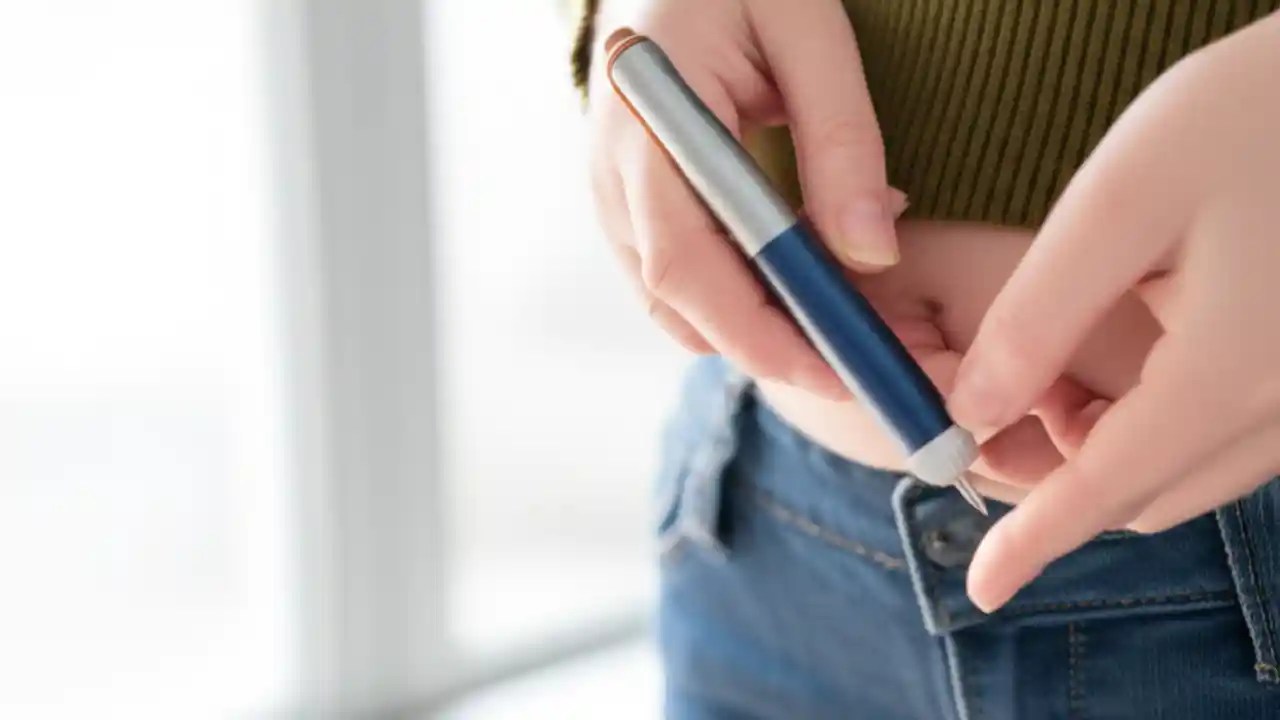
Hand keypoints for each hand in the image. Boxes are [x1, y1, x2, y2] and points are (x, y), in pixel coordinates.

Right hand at [588, 0, 902, 396]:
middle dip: (767, 348)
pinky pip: (677, 275)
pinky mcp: (629, 201)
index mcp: (648, 125)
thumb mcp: (808, 31)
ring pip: (675, 301)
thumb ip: (841, 140)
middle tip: (857, 365)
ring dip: (754, 327)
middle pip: (676, 301)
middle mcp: (613, 174)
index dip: (756, 332)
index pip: (686, 262)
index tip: (833, 369)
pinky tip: (798, 278)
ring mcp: (612, 193)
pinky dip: (737, 297)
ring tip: (842, 319)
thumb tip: (871, 256)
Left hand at [947, 13, 1279, 611]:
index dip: (1035, 543)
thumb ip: (1039, 313)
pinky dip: (1155, 426)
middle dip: (1055, 481)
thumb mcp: (1123, 198)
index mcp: (1231, 373)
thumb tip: (976, 410)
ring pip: (1189, 470)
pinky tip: (1113, 366)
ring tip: (1043, 374)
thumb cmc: (1251, 115)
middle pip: (1147, 493)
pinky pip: (1227, 434)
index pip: (1107, 492)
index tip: (984, 589)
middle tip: (989, 416)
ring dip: (1104, 452)